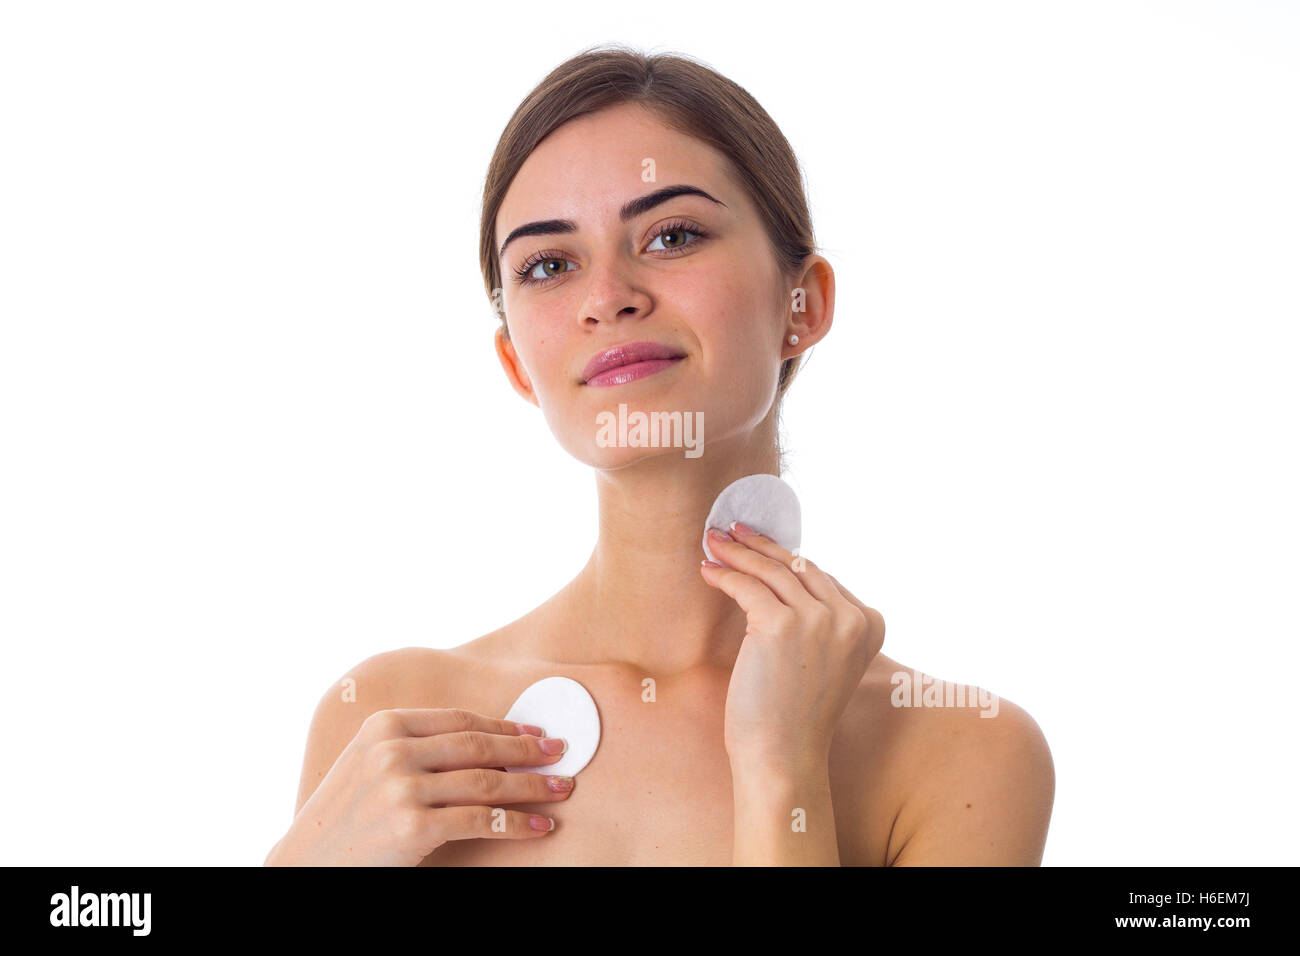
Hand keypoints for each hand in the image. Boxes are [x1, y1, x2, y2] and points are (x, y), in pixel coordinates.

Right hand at [265, 708, 573, 865]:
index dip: (504, 726)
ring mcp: (402, 787)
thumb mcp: (370, 762)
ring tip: (561, 789)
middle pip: (479, 746)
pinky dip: (517, 824)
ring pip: (486, 782)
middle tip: (560, 754)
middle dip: (527, 751)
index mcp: (385, 726)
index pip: (460, 720)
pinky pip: (480, 820)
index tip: (534, 732)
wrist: (307, 862)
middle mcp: (393, 751)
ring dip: (532, 786)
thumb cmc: (346, 815)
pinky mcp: (412, 826)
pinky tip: (539, 825)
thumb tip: (488, 742)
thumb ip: (416, 747)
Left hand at [700, 523, 884, 770]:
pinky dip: (724, 575)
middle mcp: (850, 618)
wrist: (784, 757)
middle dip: (761, 544)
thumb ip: (821, 621)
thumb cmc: (796, 714)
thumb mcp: (825, 659)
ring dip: (737, 552)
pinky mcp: (781, 625)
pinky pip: (747, 587)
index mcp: (870, 625)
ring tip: (713, 543)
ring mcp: (818, 620)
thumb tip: (783, 574)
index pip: (823, 577)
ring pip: (771, 571)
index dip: (788, 558)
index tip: (762, 544)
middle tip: (732, 530)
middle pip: (798, 566)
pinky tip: (709, 571)